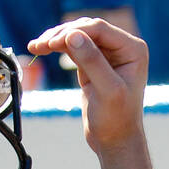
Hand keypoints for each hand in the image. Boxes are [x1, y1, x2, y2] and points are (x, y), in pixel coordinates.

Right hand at [27, 17, 147, 150]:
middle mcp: (122, 47)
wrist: (114, 140)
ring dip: (56, 39)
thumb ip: (92, 62)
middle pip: (86, 28)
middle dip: (62, 34)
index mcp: (133, 49)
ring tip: (35, 46)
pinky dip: (57, 47)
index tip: (51, 43)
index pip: (99, 29)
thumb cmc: (117, 119)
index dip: (74, 32)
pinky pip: (73, 46)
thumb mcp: (107, 90)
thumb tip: (73, 35)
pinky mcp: (92, 62)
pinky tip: (41, 48)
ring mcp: (107, 54)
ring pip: (77, 35)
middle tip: (39, 45)